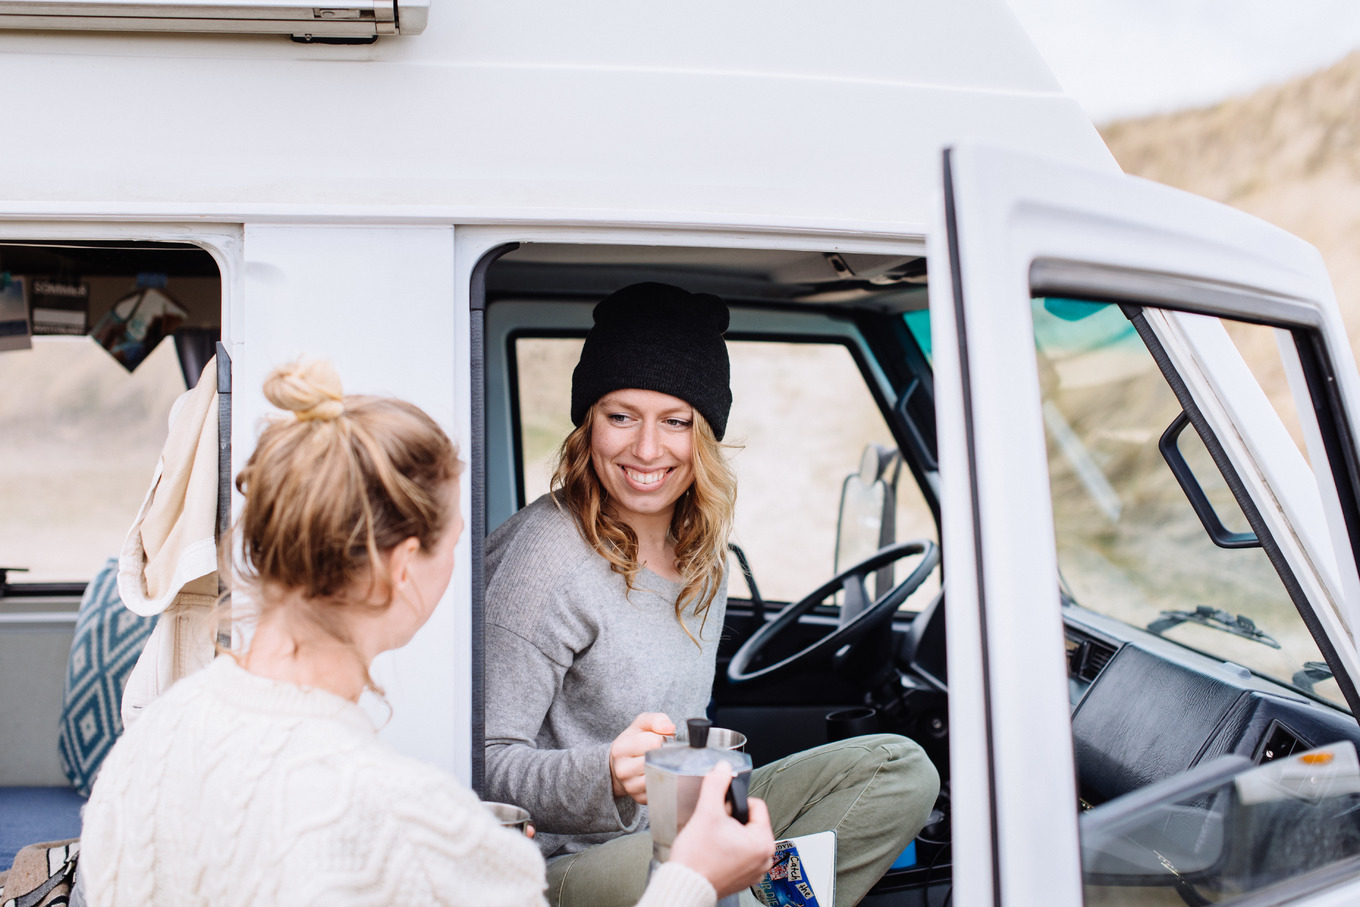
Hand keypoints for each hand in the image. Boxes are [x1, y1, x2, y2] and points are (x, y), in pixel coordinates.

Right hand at [609, 712, 674, 802]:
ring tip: (660, 762)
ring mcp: (630, 786)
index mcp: (621, 749)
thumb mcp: (641, 725)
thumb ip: (656, 720)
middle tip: (661, 752)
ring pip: (660, 776)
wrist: (618, 765)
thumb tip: (671, 728)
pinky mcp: (639, 798)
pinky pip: (660, 789)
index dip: (661, 739)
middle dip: (664, 754)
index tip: (658, 740)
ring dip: (665, 767)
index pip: (653, 742)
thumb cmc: (633, 742)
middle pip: (657, 760)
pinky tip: (659, 773)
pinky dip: (664, 781)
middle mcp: (623, 770)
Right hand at [669, 765, 775, 898]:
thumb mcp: (706, 813)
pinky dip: (729, 850)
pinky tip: (714, 853)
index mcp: (763, 842)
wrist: (685, 884)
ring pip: (745, 837)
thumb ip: (716, 785)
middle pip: (750, 821)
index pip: (756, 805)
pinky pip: (741, 854)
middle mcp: (764, 858)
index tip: (721, 814)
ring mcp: (755, 870)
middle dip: (732, 820)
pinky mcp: (744, 878)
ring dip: (730, 835)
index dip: (735, 804)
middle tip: (714, 829)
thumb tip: (724, 768)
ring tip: (713, 842)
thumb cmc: (697, 858)